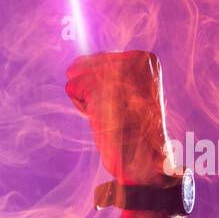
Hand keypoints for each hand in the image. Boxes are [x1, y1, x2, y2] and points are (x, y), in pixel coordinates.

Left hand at [65, 50, 173, 185]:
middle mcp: (136, 59)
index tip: (118, 103)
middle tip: (112, 111)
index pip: (99, 58)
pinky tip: (100, 116)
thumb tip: (72, 66)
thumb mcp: (126, 92)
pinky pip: (72, 86)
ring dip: (84, 98)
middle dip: (88, 90)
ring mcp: (120, 71)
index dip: (97, 85)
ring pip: (75, 72)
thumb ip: (108, 73)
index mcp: (146, 58)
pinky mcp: (103, 86)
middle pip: (83, 63)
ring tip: (108, 113)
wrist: (144, 159)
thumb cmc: (132, 129)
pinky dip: (81, 105)